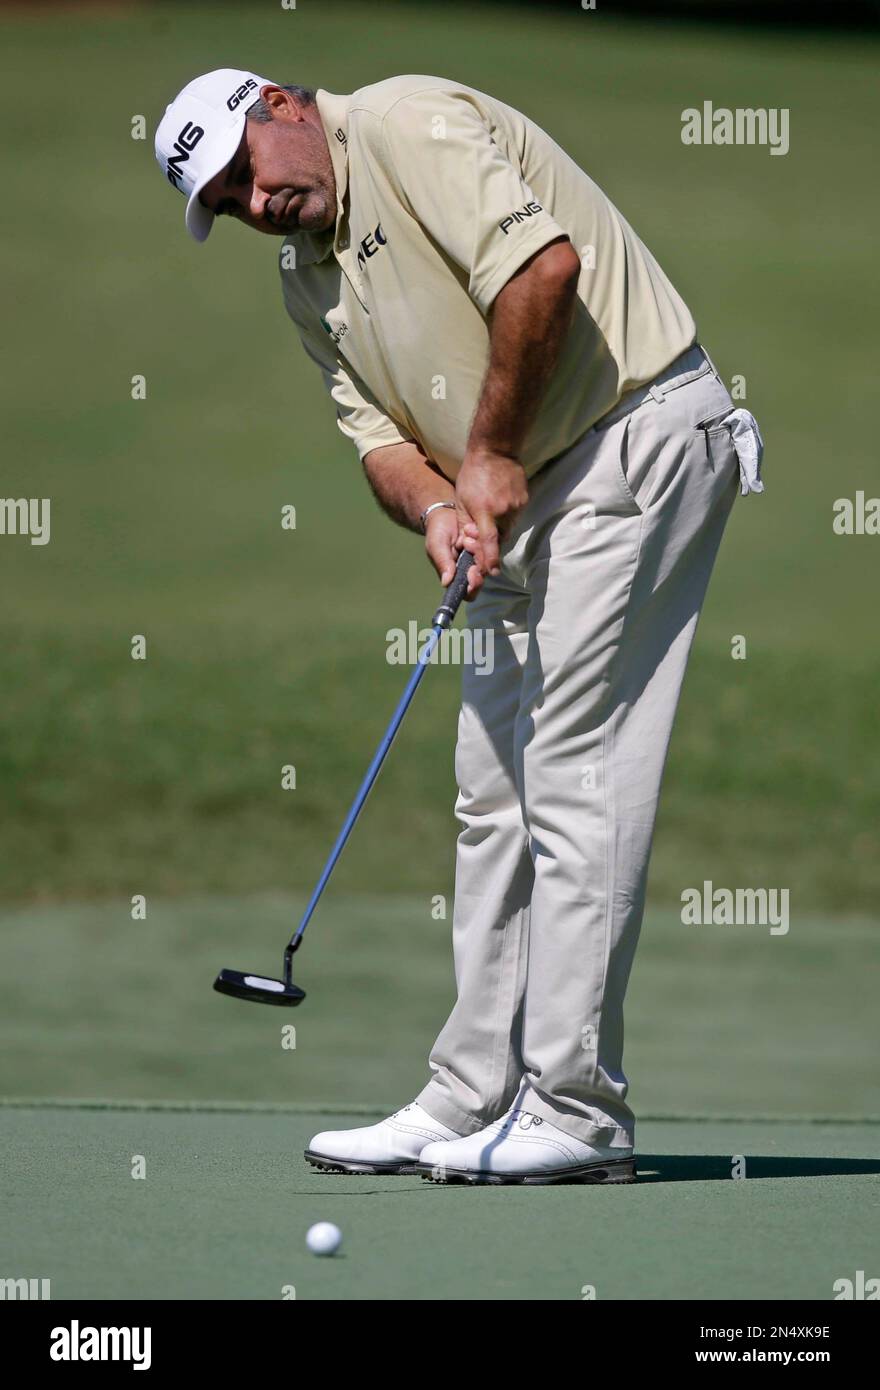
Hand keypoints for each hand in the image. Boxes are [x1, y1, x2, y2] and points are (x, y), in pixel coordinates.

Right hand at [424, 505, 481, 596]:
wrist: (445, 512)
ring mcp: (478, 558)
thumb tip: (446, 582)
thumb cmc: (437, 531)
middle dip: (478, 561)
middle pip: (482, 577)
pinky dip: (483, 537)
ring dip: (479, 547)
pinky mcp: (486, 546)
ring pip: (488, 561)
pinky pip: (492, 546)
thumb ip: (442, 563)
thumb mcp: (436, 546)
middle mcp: (469, 569)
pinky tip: (470, 527)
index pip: (468, 591)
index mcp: (456, 576)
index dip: (473, 586)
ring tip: (466, 531)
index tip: (472, 572)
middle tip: (468, 543)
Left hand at [454, 448, 527, 575]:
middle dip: (492, 543)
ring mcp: (517, 505)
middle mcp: (504, 510)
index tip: (491, 572)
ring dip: (499, 529)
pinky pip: (515, 517)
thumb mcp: (461, 501)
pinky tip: (499, 504)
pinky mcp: (524, 500)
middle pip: (500, 539)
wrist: (494, 450)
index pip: (489, 543)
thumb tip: (470, 545)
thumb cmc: (472, 476)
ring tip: (490, 513)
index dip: (490, 560)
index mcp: (485, 511)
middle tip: (482, 537)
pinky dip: (507, 517)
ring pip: (509, 528)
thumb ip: (466, 524)